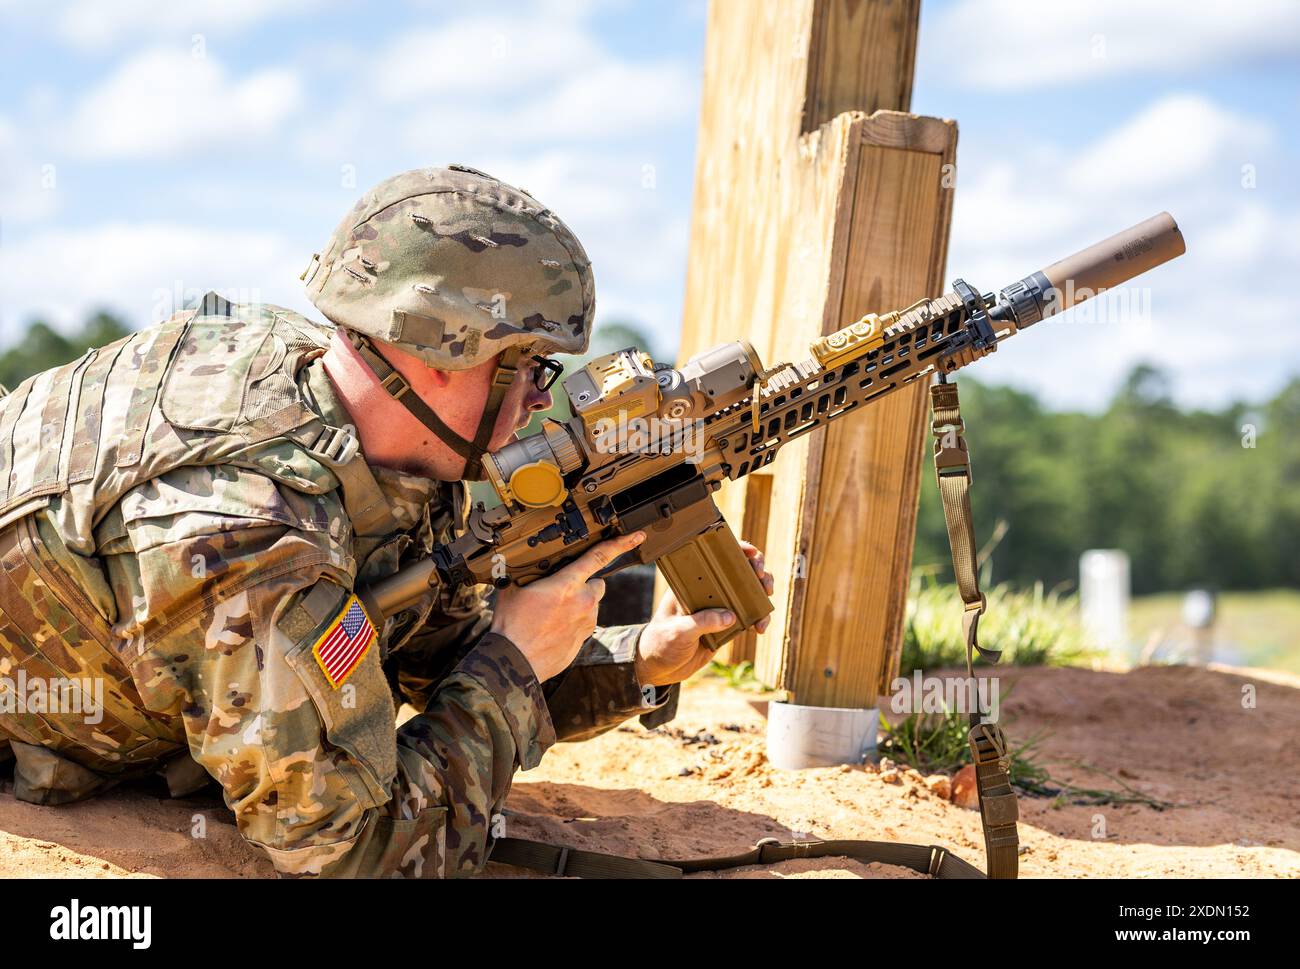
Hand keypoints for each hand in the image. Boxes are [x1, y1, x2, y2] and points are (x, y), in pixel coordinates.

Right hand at [492, 531, 646, 682]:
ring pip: (590, 605)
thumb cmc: (511, 627)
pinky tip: (552, 628)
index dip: (620, 543)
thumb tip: (519, 564)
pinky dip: (573, 622)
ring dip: (578, 604)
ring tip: (551, 614)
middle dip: (584, 583)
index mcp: (567, 584)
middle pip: (597, 583)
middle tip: (560, 590)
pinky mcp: (583, 640)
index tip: (636, 536)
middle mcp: (583, 603)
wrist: (514, 662)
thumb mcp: (512, 589)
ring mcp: (586, 623)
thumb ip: (526, 573)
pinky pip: (583, 624)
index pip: (600, 556)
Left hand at [635, 540, 774, 686]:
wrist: (661, 668)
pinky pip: (747, 617)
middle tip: (762, 578)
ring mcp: (717, 607)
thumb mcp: (678, 631)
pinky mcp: (726, 625)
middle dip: (755, 570)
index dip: (733, 551)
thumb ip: (702, 622)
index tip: (750, 553)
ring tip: (766, 598)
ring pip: (745, 593)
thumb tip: (730, 617)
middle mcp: (706, 591)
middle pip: (736, 572)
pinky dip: (758, 619)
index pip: (712, 560)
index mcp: (689, 584)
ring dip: (760, 593)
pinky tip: (760, 627)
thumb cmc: (660, 642)